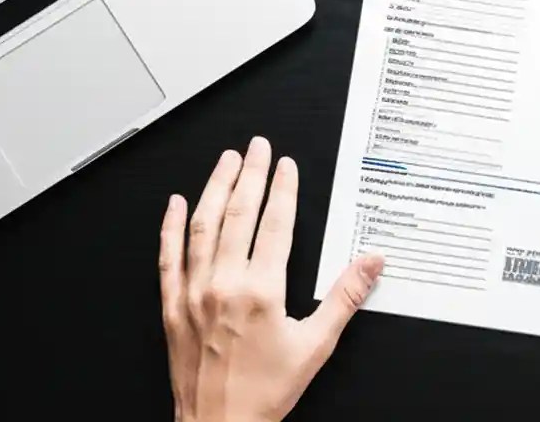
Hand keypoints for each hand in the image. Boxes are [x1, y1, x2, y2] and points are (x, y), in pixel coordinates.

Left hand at [158, 137, 384, 421]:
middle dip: (250, 175)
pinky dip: (170, 227)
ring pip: (201, 227)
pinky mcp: (172, 307)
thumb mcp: (316, 347)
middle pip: (237, 215)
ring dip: (214, 188)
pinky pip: (168, 257)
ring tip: (225, 161)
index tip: (287, 166)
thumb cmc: (264, 393)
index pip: (275, 224)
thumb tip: (371, 263)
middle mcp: (223, 285)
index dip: (283, 189)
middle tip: (258, 147)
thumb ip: (345, 298)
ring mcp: (193, 294)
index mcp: (261, 292)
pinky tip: (176, 204)